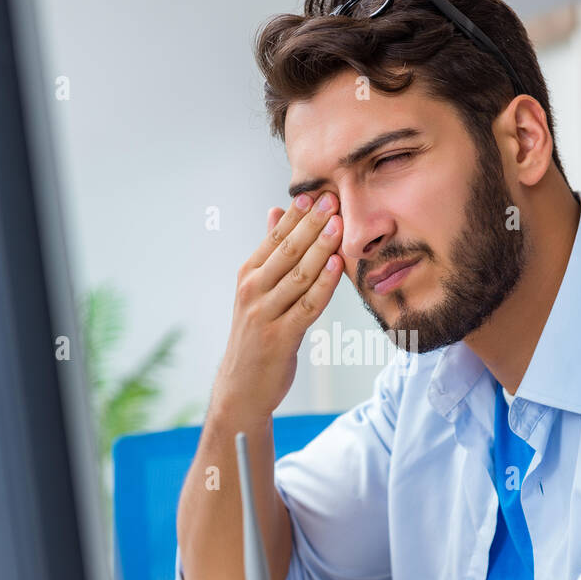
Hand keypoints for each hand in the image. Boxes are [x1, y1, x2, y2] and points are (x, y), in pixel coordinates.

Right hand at [213, 193, 343, 416]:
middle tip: (333, 199)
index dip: (296, 215)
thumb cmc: (255, 335)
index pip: (274, 238)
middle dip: (311, 224)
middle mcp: (253, 291)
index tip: (316, 193)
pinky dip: (324, 284)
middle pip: (287, 251)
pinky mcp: (281, 337)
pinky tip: (338, 265)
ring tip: (339, 225)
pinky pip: (308, 305)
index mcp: (248, 276)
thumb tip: (274, 211)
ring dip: (320, 248)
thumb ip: (268, 252)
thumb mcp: (255, 291)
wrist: (241, 387)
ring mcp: (265, 314)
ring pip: (298, 275)